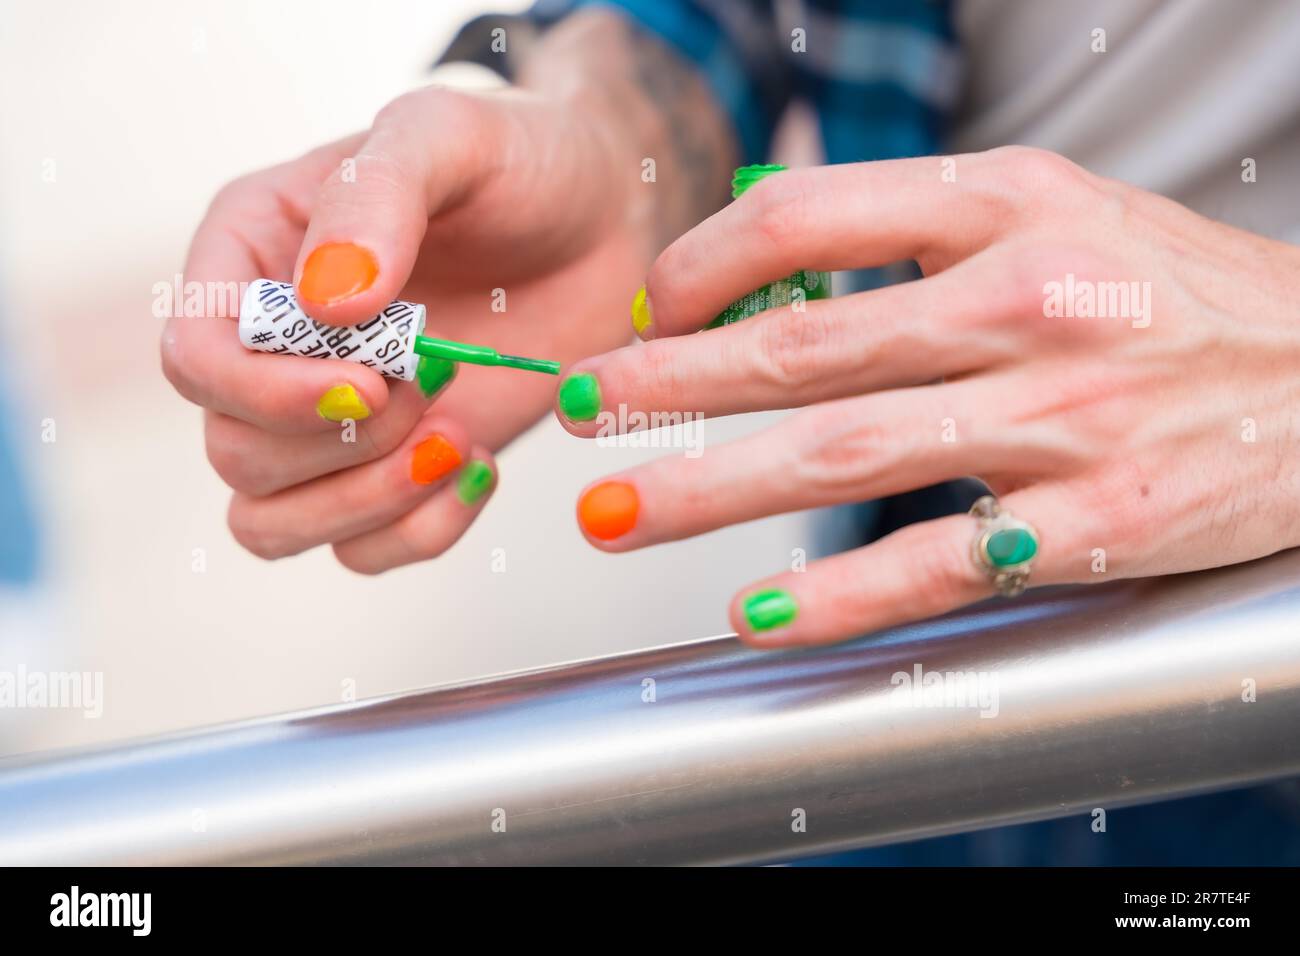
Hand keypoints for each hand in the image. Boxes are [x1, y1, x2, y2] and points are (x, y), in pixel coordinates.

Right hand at [161, 83, 647, 570]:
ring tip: (460, 439)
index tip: (371, 384)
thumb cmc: (517, 163)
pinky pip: (359, 552)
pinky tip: (482, 468)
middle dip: (343, 443)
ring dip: (369, 502)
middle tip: (436, 382)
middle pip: (235, 453)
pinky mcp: (391, 470)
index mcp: (252, 255)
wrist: (602, 222)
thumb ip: (376, 198)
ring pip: (272, 523)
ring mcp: (329, 420)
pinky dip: (419, 532)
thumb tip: (322, 306)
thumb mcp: (447, 137)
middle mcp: (272, 349)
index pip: (196, 361)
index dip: (266, 396)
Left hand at [554, 147, 1299, 646]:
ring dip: (710, 491)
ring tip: (617, 515)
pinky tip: (755, 611)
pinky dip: (838, 597)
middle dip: (666, 384)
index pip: (807, 215)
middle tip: (576, 411)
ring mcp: (1063, 415)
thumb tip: (760, 247)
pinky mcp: (1097, 520)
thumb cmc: (1175, 294)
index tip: (648, 309)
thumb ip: (917, 223)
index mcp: (1010, 205)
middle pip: (802, 347)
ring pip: (844, 456)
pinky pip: (937, 565)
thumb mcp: (1059, 209)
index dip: (701, 265)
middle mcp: (1026, 301)